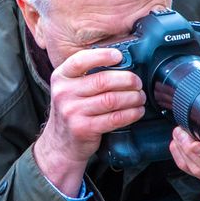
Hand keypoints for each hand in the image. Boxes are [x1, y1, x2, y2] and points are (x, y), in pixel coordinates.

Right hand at [34, 47, 145, 194]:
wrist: (60, 144)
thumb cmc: (72, 111)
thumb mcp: (70, 89)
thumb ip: (87, 75)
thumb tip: (121, 62)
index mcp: (61, 77)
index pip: (80, 60)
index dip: (102, 56)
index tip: (119, 56)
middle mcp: (64, 93)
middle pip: (103, 81)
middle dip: (127, 80)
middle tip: (138, 83)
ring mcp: (72, 112)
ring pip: (112, 100)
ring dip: (132, 97)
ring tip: (140, 97)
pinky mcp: (83, 129)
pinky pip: (114, 118)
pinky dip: (131, 114)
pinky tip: (137, 111)